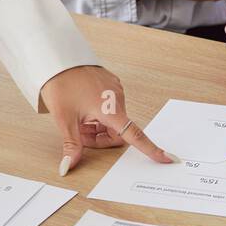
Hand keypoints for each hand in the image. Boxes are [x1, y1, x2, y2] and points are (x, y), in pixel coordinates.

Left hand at [39, 65, 174, 175]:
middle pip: (118, 132)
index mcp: (111, 110)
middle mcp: (118, 100)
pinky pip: (109, 107)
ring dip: (96, 126)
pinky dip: (96, 114)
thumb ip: (71, 145)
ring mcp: (115, 91)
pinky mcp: (110, 85)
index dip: (151, 149)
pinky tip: (81, 108)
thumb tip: (68, 167)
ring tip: (78, 119)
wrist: (58, 58)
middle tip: (80, 135)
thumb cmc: (62, 85)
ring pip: (112, 120)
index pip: (135, 135)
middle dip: (100, 138)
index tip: (167, 158)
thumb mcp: (64, 119)